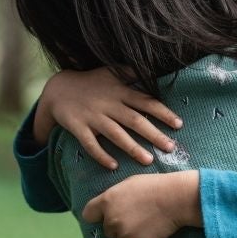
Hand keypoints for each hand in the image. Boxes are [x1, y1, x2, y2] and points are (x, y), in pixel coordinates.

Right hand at [33, 68, 182, 168]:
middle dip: (154, 134)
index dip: (163, 113)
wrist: (58, 88)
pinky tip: (113, 166)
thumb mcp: (111, 73)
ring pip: (115, 134)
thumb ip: (132, 73)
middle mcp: (109, 104)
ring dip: (132, 148)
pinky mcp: (78, 127)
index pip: (146, 102)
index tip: (179, 124)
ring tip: (149, 160)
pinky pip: (90, 143)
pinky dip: (101, 155)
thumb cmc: (91, 82)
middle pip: (135, 120)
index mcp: (120, 92)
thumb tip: (156, 71)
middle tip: (170, 148)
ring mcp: (93, 117)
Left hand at [81, 172, 201, 237]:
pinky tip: (155, 229)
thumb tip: (109, 207)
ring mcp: (125, 235)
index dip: (97, 215)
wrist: (176, 198)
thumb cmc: (155, 185)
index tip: (105, 215)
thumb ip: (114, 197)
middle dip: (118, 226)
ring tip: (147, 224)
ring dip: (131, 236)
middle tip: (136, 217)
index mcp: (107, 202)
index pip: (88, 215)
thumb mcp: (129, 183)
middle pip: (107, 230)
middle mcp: (112, 221)